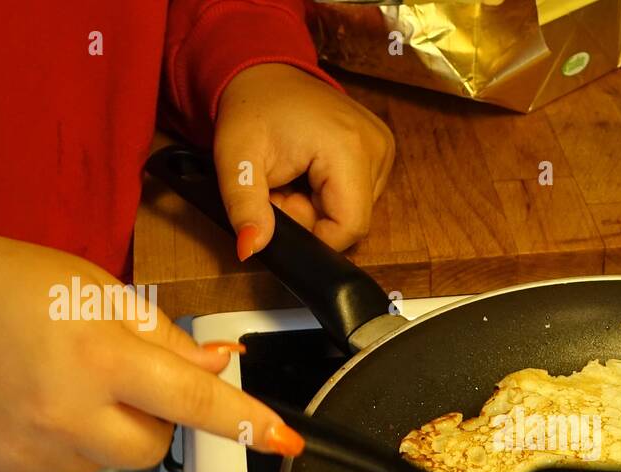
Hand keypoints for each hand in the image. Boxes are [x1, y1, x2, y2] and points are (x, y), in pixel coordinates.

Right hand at [0, 231, 302, 471]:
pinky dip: (58, 447)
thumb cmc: (4, 287)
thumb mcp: (94, 290)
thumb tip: (220, 365)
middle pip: (155, 445)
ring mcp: (33, 452)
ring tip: (57, 385)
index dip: (246, 423)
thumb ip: (162, 336)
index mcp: (99, 357)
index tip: (286, 442)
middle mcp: (68, 413)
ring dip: (102, 431)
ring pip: (108, 462)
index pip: (193, 401)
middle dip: (152, 416)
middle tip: (114, 377)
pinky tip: (27, 408)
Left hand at [213, 62, 393, 256]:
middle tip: (280, 186)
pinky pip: (359, 193)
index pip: (349, 228)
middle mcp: (377, 148)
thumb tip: (249, 250)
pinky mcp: (382, 149)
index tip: (281, 209)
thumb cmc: (250, 110)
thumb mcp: (236, 159)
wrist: (264, 72)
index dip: (313, 235)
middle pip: (350, 219)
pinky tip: (311, 169)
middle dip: (311, 216)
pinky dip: (330, 192)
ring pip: (354, 209)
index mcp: (349, 149)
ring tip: (294, 174)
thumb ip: (245, 207)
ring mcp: (384, 148)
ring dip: (319, 205)